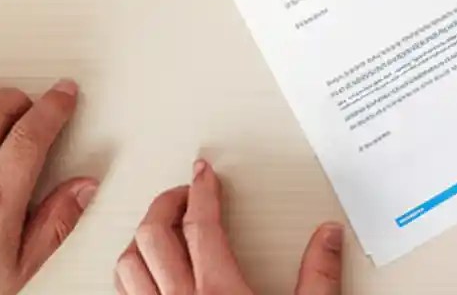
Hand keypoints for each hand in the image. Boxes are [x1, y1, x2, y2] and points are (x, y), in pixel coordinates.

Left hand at [115, 159, 342, 294]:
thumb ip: (318, 276)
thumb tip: (328, 237)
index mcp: (219, 293)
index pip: (201, 223)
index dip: (202, 190)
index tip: (205, 174)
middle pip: (153, 235)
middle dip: (165, 204)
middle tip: (185, 193)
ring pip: (127, 265)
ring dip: (141, 239)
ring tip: (161, 228)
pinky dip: (130, 276)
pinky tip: (146, 274)